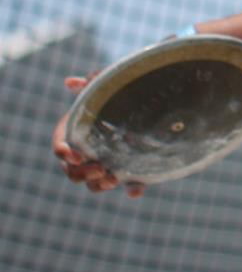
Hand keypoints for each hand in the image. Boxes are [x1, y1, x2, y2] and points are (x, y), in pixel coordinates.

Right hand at [50, 72, 145, 197]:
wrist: (151, 103)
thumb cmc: (119, 91)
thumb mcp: (106, 85)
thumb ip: (91, 82)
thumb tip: (71, 82)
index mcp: (75, 133)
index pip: (60, 147)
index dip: (63, 153)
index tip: (75, 154)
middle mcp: (87, 152)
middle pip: (73, 172)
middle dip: (82, 173)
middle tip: (99, 168)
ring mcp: (107, 162)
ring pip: (94, 183)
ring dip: (100, 184)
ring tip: (112, 179)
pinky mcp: (129, 169)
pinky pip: (128, 184)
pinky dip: (131, 189)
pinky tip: (136, 189)